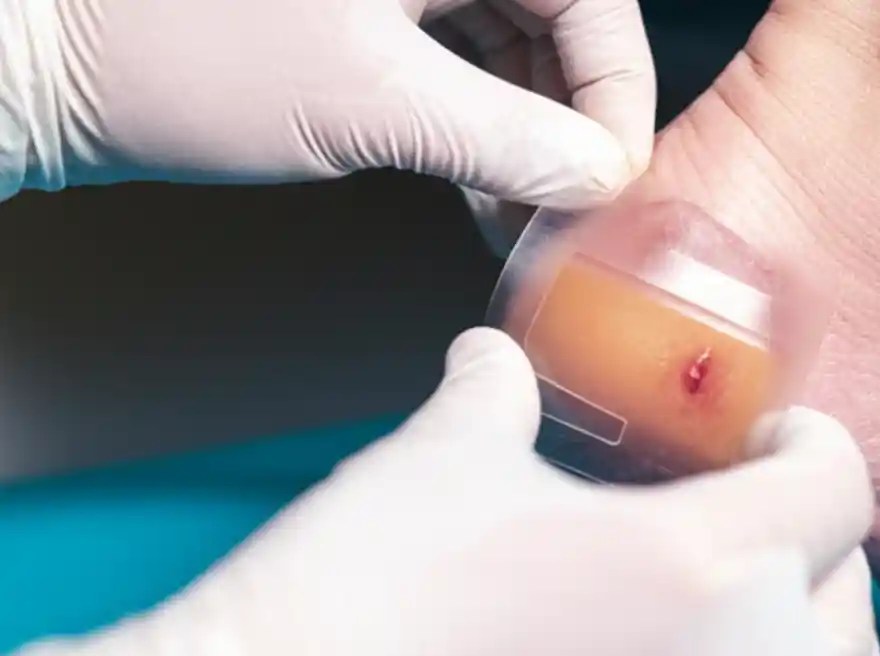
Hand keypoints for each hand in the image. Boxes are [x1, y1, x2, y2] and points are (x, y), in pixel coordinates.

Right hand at [0, 328, 879, 655]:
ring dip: (810, 637)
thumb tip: (500, 364)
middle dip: (814, 539)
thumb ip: (501, 394)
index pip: (838, 488)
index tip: (772, 433)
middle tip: (753, 509)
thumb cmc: (357, 605)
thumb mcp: (445, 460)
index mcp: (697, 567)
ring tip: (746, 603)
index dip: (811, 442)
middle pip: (853, 597)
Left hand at [3, 0, 653, 207]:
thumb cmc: (173, 50)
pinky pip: (455, 48)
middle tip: (570, 197)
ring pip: (507, 34)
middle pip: (554, 12)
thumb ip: (504, 137)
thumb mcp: (371, 103)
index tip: (611, 167)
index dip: (615, 85)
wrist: (50, 65)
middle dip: (569, 112)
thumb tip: (591, 171)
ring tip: (523, 203)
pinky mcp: (362, 0)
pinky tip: (478, 175)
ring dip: (526, 122)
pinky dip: (476, 112)